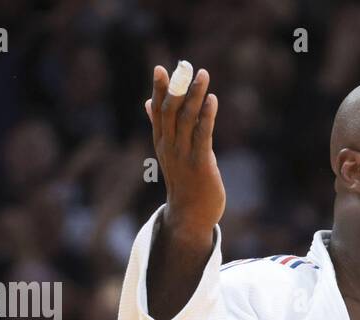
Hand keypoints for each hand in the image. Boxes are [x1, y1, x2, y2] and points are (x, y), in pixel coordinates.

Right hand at [145, 63, 224, 240]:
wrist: (190, 215)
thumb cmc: (184, 182)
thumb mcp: (169, 152)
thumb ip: (161, 126)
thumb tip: (148, 102)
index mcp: (162, 142)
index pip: (158, 111)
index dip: (159, 90)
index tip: (160, 68)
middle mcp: (170, 147)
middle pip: (171, 111)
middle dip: (177, 87)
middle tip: (185, 65)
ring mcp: (183, 155)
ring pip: (187, 119)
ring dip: (195, 95)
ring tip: (203, 75)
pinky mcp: (200, 163)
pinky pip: (203, 135)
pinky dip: (207, 116)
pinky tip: (212, 100)